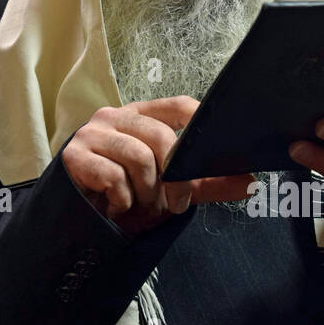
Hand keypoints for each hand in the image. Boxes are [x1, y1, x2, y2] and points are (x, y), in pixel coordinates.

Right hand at [62, 96, 254, 235]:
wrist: (75, 218)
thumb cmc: (124, 195)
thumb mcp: (168, 188)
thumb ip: (203, 182)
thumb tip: (249, 181)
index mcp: (139, 116)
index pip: (177, 105)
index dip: (201, 120)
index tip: (217, 147)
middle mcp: (114, 117)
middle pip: (162, 137)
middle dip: (175, 179)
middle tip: (175, 205)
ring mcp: (92, 134)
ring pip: (139, 158)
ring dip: (148, 193)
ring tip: (141, 208)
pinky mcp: (74, 156)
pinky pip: (113, 176)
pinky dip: (123, 200)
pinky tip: (116, 207)